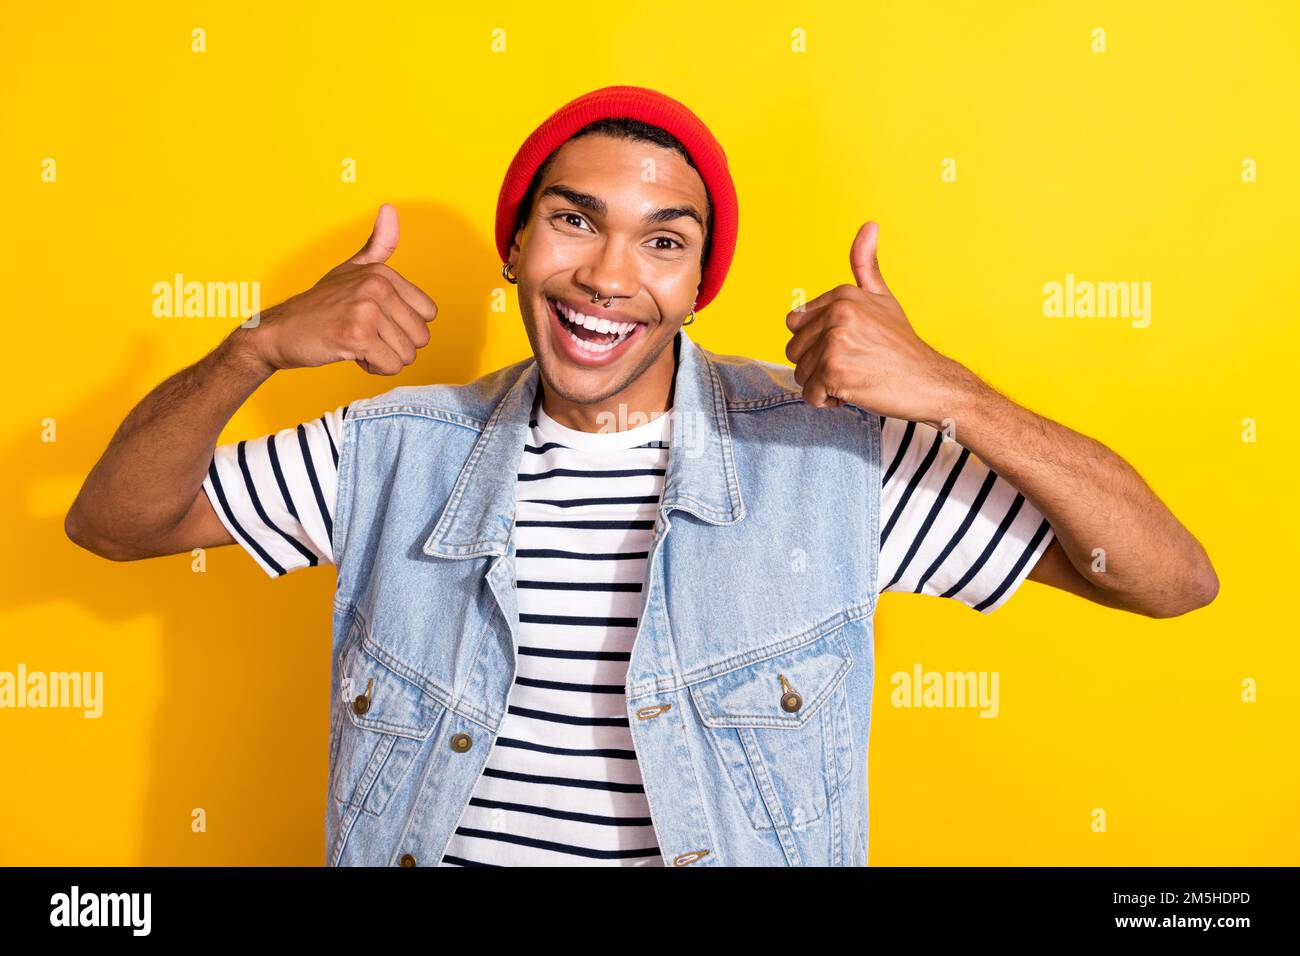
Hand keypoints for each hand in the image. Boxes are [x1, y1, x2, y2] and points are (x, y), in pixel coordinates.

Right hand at [245, 204, 438, 374]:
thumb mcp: (351, 269)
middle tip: (365, 335)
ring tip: (357, 343)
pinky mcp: (357, 335)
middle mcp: (377, 286)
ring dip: (383, 358)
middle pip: (421, 336)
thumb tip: (390, 208)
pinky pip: (391, 365)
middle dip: (396, 345)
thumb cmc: (319, 305)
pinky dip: (374, 368)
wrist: (278, 331)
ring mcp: (366, 310)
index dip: (404, 325)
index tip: (376, 321)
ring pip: (407, 354)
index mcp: (382, 272)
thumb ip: (378, 244)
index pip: (428, 314)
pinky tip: (351, 353)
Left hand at [785, 222, 965, 422]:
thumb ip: (866, 265)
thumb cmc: (902, 345)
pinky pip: (809, 393)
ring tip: (854, 376)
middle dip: (816, 365)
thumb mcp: (882, 298)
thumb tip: (868, 225)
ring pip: (800, 373)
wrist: (929, 382)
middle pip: (793, 350)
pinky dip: (826, 400)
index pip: (795, 324)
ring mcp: (835, 341)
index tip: (847, 345)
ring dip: (822, 384)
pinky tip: (852, 391)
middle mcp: (837, 313)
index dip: (815, 342)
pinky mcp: (834, 370)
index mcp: (841, 295)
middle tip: (852, 364)